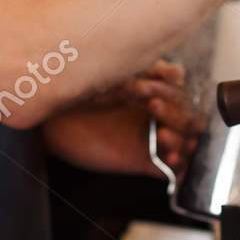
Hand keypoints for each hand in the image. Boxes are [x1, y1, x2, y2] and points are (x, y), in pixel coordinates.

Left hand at [42, 61, 203, 177]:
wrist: (53, 124)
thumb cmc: (79, 97)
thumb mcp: (115, 77)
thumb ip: (146, 71)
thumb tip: (179, 73)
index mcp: (152, 93)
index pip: (181, 96)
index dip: (174, 95)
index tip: (153, 91)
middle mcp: (153, 116)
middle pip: (186, 119)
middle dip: (177, 115)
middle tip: (153, 108)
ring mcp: (148, 139)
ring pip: (183, 142)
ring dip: (181, 140)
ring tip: (164, 136)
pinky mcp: (141, 161)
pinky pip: (169, 168)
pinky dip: (177, 166)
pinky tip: (171, 159)